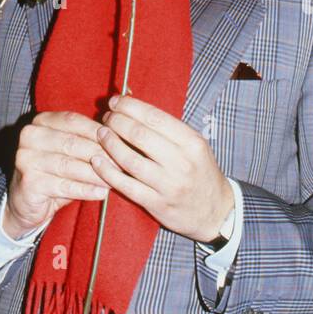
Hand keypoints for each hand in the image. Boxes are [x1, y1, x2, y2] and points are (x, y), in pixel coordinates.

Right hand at [5, 109, 108, 235]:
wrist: (25, 202)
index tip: (120, 141)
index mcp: (40, 121)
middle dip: (100, 154)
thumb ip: (86, 141)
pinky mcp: (29, 182)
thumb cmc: (53, 172)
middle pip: (73, 142)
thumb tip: (119, 138)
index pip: (74, 121)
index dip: (98, 131)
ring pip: (70, 165)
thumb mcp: (67, 151)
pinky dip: (85, 190)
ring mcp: (26, 159)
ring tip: (115, 180)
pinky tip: (101, 193)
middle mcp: (30, 136)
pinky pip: (64, 186)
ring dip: (96, 174)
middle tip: (122, 164)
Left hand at [91, 94, 233, 241]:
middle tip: (107, 118)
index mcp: (192, 143)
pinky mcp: (157, 204)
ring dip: (109, 143)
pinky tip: (97, 161)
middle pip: (139, 135)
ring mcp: (169, 186)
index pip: (154, 117)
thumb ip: (167, 128)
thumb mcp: (193, 145)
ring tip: (101, 134)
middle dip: (116, 122)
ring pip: (129, 160)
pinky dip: (107, 171)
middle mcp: (181, 163)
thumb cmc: (199, 171)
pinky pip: (126, 186)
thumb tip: (132, 105)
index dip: (130, 106)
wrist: (216, 212)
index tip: (116, 101)